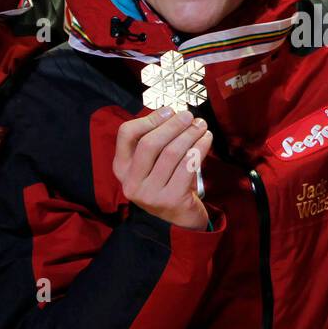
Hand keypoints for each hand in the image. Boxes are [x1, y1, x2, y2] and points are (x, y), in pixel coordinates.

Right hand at [113, 108, 212, 230]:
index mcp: (121, 168)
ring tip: (201, 126)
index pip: (126, 134)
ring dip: (189, 135)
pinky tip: (206, 140)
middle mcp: (130, 182)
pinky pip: (187, 166)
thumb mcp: (152, 163)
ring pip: (171, 153)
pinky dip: (199, 148)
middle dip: (173, 126)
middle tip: (189, 116)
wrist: (179, 218)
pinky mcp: (170, 200)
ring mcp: (149, 194)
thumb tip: (171, 112)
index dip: (148, 119)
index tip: (169, 110)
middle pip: (150, 143)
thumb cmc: (167, 182)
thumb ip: (155, 139)